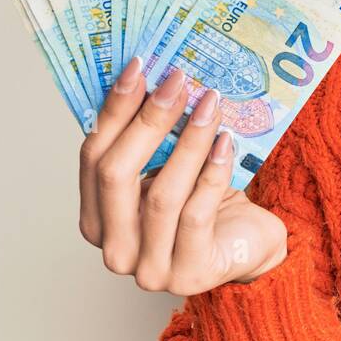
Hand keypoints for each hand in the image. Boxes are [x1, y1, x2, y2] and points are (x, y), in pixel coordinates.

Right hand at [78, 57, 288, 294]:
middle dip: (148, 121)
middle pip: (116, 175)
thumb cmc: (204, 205)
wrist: (247, 246)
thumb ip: (151, 142)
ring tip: (210, 104)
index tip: (139, 67)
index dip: (114, 110)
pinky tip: (226, 141)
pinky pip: (196, 214)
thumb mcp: (169, 170)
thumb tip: (152, 76)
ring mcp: (149, 268)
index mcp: (96, 218)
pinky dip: (211, 172)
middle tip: (178, 82)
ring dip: (187, 142)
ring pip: (161, 194)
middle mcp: (114, 248)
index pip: (93, 157)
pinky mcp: (190, 274)